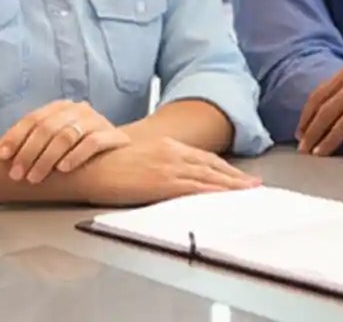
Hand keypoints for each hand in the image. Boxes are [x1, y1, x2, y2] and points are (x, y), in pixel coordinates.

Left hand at [0, 101, 130, 183]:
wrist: (118, 152)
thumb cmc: (78, 149)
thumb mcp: (55, 139)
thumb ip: (35, 141)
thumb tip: (4, 156)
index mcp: (61, 107)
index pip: (34, 118)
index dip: (16, 136)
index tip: (2, 157)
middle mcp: (79, 109)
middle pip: (48, 128)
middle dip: (29, 153)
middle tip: (18, 175)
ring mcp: (97, 121)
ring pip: (67, 136)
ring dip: (47, 159)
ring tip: (35, 177)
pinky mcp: (113, 135)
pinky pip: (93, 143)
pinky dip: (76, 155)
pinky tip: (64, 169)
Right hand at [79, 137, 260, 206]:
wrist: (88, 165)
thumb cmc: (106, 163)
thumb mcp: (138, 157)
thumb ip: (158, 163)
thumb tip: (171, 175)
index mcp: (167, 145)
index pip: (203, 157)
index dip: (223, 167)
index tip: (238, 175)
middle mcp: (172, 152)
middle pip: (212, 165)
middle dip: (234, 176)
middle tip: (254, 185)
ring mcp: (169, 166)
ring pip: (209, 176)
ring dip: (231, 185)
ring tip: (249, 192)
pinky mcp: (163, 182)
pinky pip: (195, 188)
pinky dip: (214, 192)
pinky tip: (225, 198)